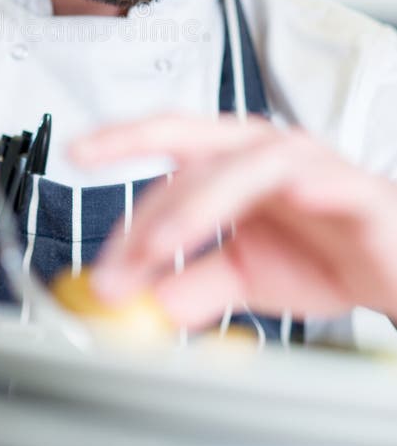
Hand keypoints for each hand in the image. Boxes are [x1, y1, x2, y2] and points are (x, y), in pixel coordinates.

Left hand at [69, 113, 396, 328]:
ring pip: (246, 165)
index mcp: (232, 161)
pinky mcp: (352, 188)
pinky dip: (304, 185)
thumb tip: (138, 301)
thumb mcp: (242, 274)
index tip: (80, 169)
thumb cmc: (322, 254)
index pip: (168, 149)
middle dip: (146, 182)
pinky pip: (325, 180)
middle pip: (195, 144)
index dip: (125, 160)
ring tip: (163, 245)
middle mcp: (264, 150)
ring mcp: (309, 163)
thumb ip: (190, 282)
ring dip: (201, 202)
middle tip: (117, 245)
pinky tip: (289, 198)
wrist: (392, 267)